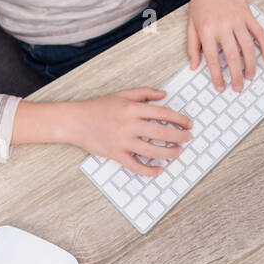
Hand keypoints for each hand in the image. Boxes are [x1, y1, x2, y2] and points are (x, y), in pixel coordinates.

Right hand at [67, 88, 192, 176]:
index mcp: (132, 108)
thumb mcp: (122, 94)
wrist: (75, 121)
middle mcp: (129, 125)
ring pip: (152, 151)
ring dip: (169, 153)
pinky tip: (159, 170)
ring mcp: (122, 141)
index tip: (188, 123)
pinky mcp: (115, 154)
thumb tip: (164, 95)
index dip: (180, 119)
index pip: (163, 113)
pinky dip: (149, 170)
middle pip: (162, 132)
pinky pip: (135, 166)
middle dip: (179, 136)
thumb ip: (144, 93)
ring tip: (178, 152)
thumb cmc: (98, 107)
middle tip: (188, 138)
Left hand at [187, 0, 263, 91]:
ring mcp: (237, 20)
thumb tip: (194, 66)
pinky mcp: (248, 14)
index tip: (220, 88)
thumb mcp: (191, 24)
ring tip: (250, 77)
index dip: (216, 76)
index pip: (212, 59)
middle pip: (232, 57)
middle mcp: (222, 26)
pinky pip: (259, 33)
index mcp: (206, 30)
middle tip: (238, 88)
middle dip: (236, 76)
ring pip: (247, 47)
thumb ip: (192, 46)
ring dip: (250, 65)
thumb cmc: (201, 1)